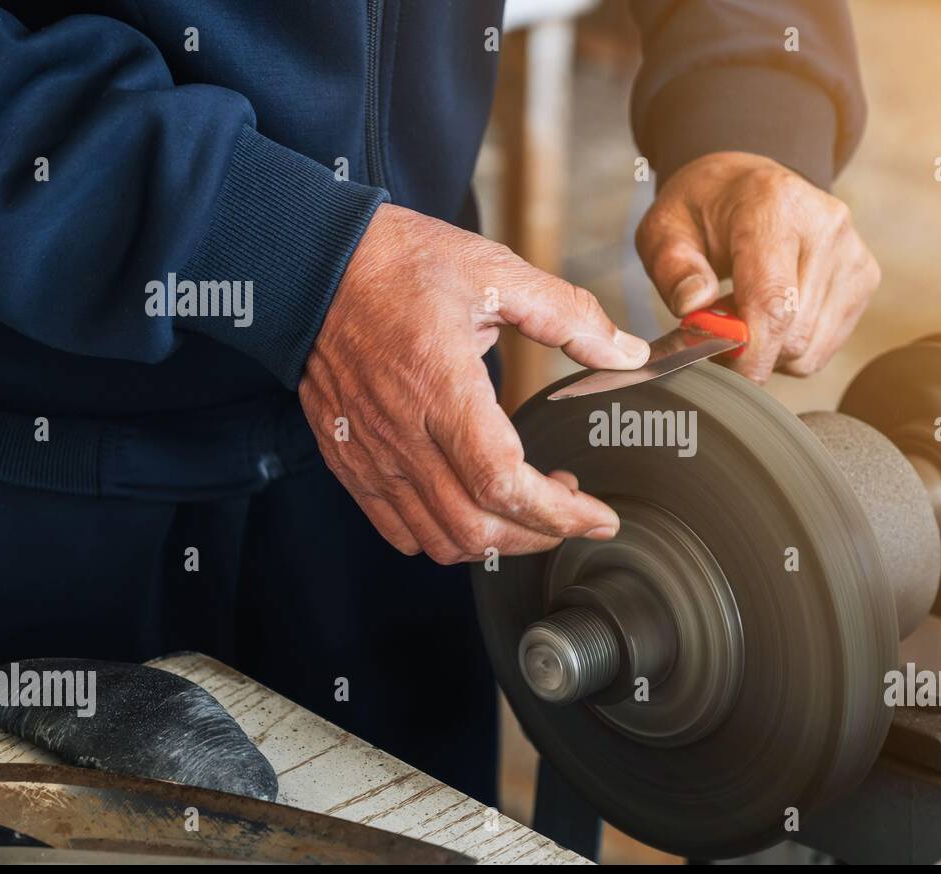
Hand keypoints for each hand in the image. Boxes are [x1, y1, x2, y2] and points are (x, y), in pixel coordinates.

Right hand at [299, 203, 649, 561]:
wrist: (312, 263)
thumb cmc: (400, 264)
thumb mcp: (495, 272)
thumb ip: (568, 315)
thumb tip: (628, 353)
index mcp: (441, 386)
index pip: (503, 482)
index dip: (560, 514)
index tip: (599, 517)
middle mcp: (401, 432)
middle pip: (476, 528)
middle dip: (539, 537)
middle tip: (573, 513)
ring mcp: (370, 454)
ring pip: (439, 540)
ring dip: (496, 543)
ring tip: (529, 509)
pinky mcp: (349, 461)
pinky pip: (398, 530)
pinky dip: (445, 538)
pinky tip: (473, 508)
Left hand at [636, 151, 879, 381]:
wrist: (750, 183)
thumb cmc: (705, 209)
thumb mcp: (665, 228)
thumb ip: (674, 269)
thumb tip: (694, 306)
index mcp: (775, 206)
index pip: (773, 301)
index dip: (749, 352)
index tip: (723, 371)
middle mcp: (825, 226)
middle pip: (793, 334)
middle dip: (751, 351)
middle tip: (720, 330)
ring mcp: (852, 253)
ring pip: (810, 349)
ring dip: (771, 352)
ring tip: (747, 314)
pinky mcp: (865, 277)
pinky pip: (824, 347)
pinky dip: (792, 347)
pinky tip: (775, 314)